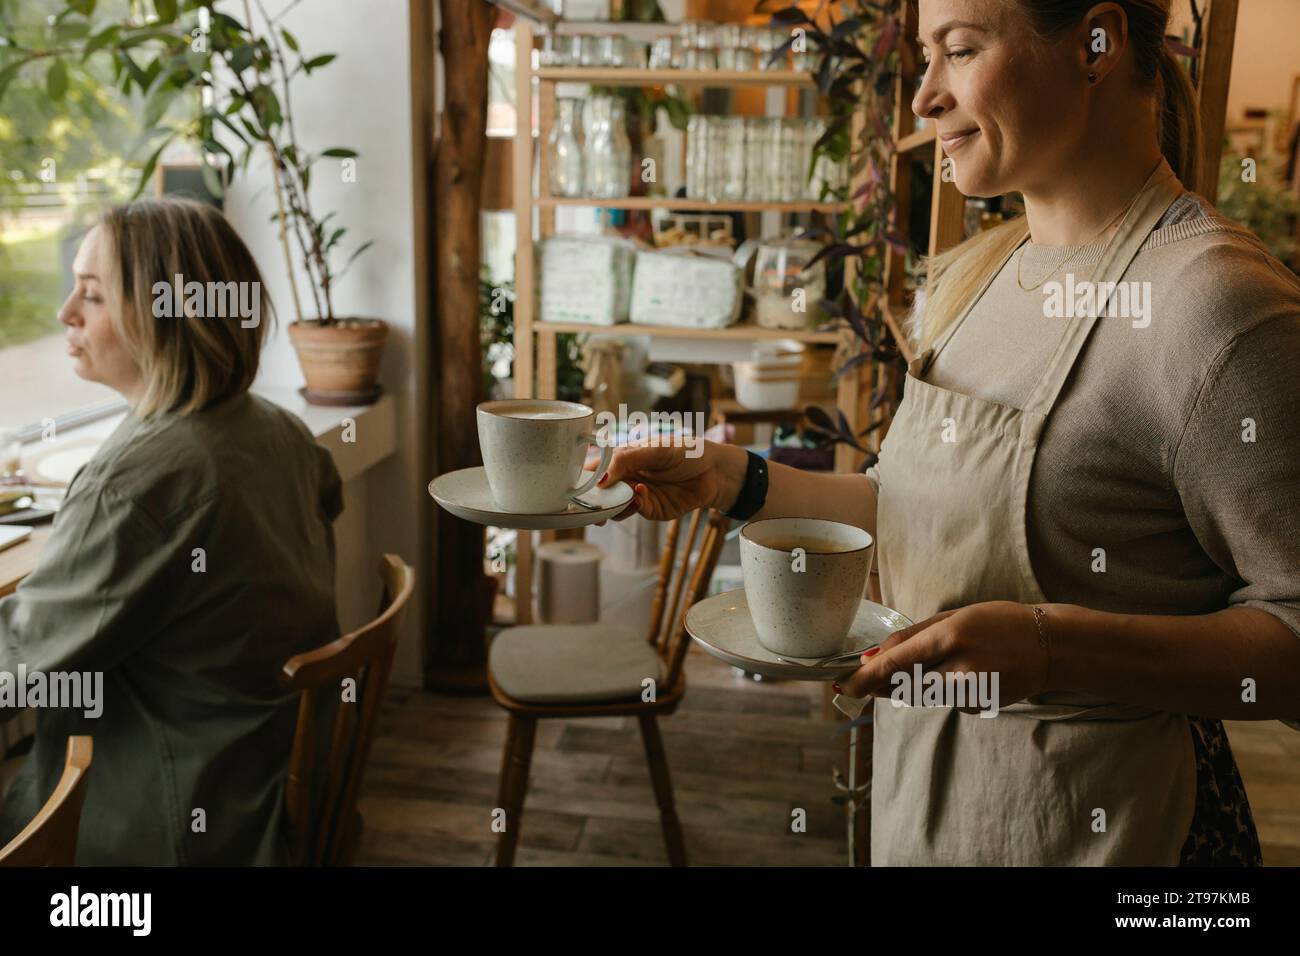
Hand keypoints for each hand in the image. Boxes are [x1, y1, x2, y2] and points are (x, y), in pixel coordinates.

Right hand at [584, 440, 726, 523]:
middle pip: (600, 492)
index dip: (583, 477)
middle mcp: (627, 478)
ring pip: (613, 506)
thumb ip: (628, 460)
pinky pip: (634, 511)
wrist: (715, 471)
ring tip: (615, 498)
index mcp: (624, 459)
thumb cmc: (687, 452)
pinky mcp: (651, 510)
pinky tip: (639, 494)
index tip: (573, 485)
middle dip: (592, 499)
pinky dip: (633, 505)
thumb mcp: (656, 449)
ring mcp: (637, 495)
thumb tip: (602, 478)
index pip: (595, 468)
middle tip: (586, 504)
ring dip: (611, 505)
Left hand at [836, 601, 1049, 711]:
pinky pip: (945, 700)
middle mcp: (957, 667)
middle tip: (870, 679)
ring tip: (937, 663)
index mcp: (948, 637)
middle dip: (881, 684)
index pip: (894, 664)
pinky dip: (942, 688)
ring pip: (920, 695)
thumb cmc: (999, 622)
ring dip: (912, 684)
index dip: (863, 678)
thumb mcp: (954, 617)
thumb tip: (873, 656)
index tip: (842, 686)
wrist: (1051, 646)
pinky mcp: (978, 705)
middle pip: (901, 686)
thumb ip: (911, 637)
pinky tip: (966, 672)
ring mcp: (970, 691)